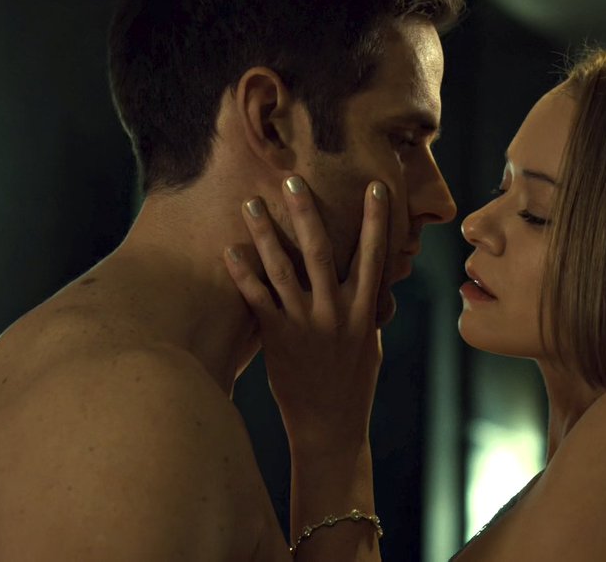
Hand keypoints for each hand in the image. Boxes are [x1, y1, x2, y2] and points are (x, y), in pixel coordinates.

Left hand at [224, 176, 388, 451]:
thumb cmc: (353, 382)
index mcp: (364, 310)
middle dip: (307, 212)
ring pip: (282, 269)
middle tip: (292, 179)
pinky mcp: (278, 337)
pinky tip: (229, 250)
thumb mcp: (370, 341)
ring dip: (266, 233)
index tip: (376, 186)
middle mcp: (335, 312)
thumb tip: (371, 278)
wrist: (330, 425)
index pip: (372, 256)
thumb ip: (366, 306)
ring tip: (250, 203)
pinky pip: (257, 298)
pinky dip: (243, 273)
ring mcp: (304, 323)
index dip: (376, 220)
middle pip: (320, 251)